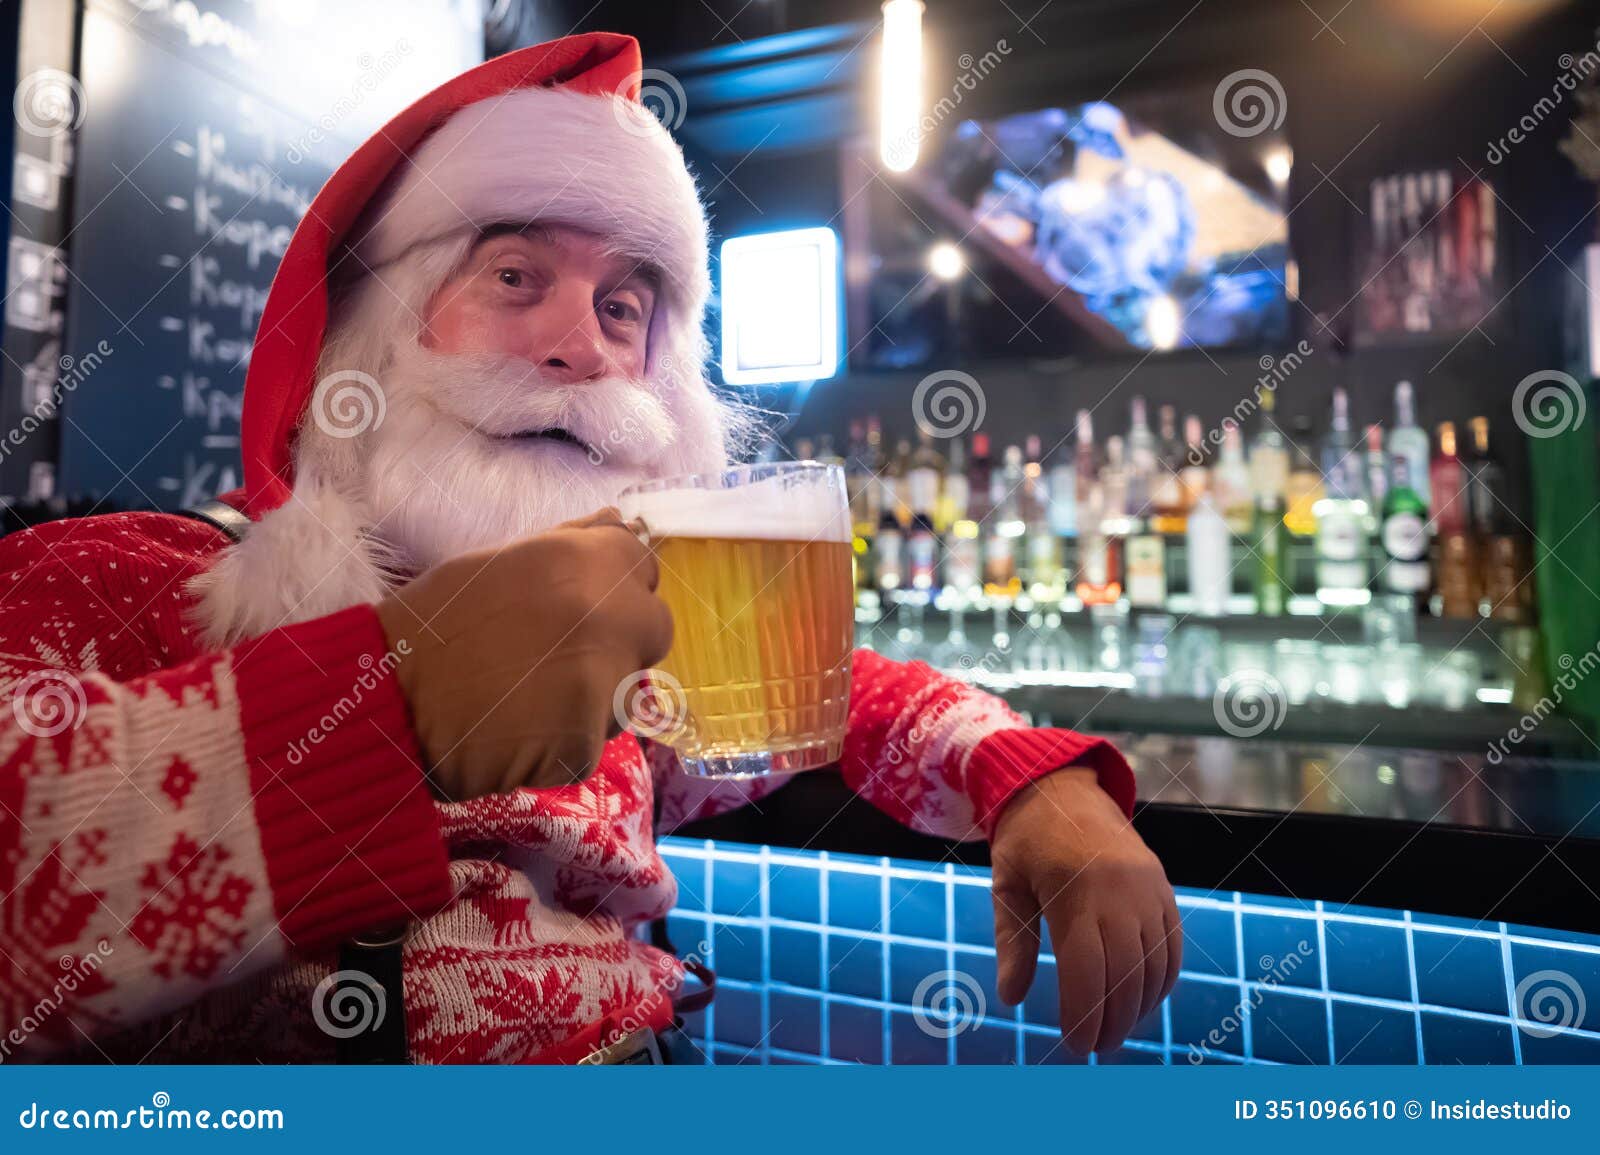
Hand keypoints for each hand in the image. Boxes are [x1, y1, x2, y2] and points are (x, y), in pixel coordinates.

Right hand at [375, 507, 671, 800]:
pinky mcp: (585, 746)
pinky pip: (590, 741)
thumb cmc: (432, 621)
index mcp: (587, 562)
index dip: (617, 584)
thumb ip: (571, 544)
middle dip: (622, 640)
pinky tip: (516, 732)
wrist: (384, 699)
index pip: (643, 565)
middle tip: (565, 654)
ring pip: (627, 691)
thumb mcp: (499, 562)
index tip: (586, 602)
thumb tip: (619, 522)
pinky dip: (562, 742)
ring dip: (595, 694)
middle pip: (654, 629)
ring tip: (529, 696)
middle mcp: (609, 618)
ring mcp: (602, 686)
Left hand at [989, 767, 1180, 1054]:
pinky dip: (1162, 979)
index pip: (1087, 970)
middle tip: (1095, 1048)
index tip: (1075, 1045)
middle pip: (1125, 974)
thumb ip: (1012, 942)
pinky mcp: (1162, 887)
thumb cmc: (1026, 841)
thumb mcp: (1007, 886)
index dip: (1084, 1014)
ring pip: (1154, 963)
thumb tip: (1012, 997)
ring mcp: (1147, 888)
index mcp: (1075, 890)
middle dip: (1113, 1020)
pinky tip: (1143, 1002)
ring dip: (1140, 1007)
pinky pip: (1172, 944)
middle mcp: (1120, 890)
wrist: (1062, 786)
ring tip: (1117, 1033)